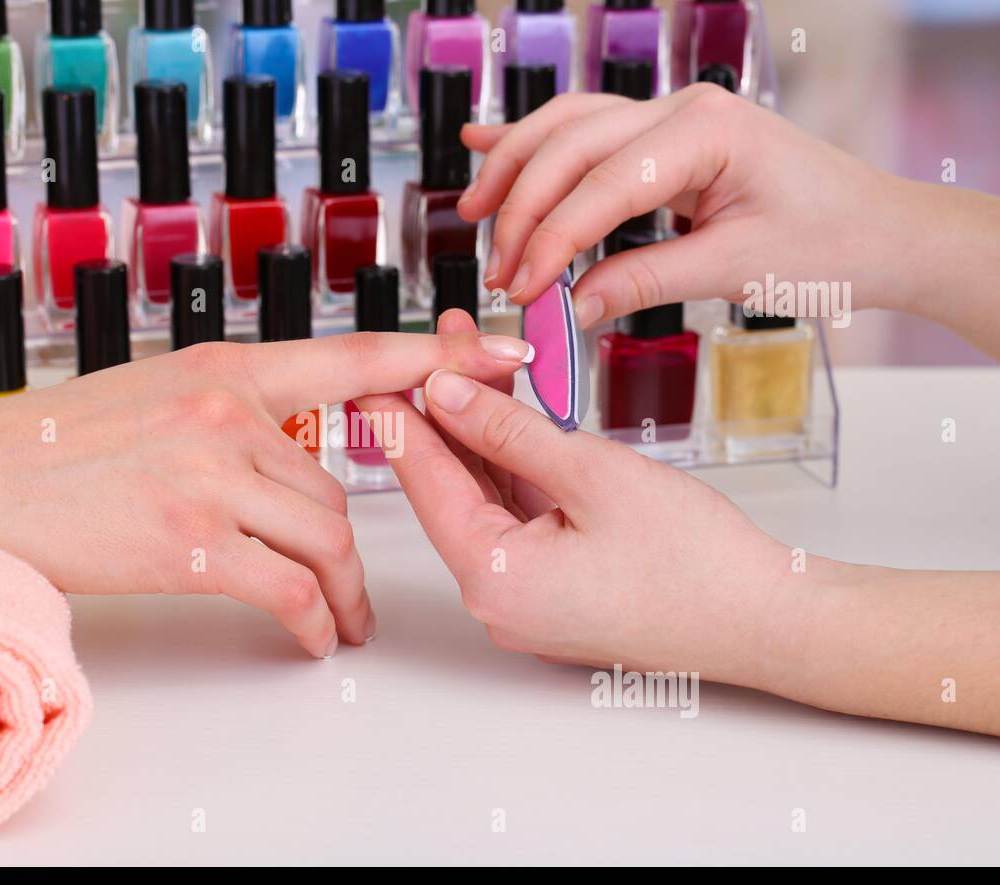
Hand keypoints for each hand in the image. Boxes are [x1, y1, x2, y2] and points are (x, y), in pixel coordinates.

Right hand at [0, 332, 533, 658]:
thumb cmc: (61, 441)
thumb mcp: (158, 391)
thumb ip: (237, 407)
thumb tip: (296, 442)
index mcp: (229, 367)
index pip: (359, 357)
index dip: (443, 361)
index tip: (511, 360)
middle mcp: (229, 414)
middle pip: (341, 487)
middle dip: (357, 550)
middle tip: (364, 590)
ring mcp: (209, 477)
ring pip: (325, 537)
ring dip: (343, 591)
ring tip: (342, 622)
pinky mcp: (190, 544)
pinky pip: (289, 587)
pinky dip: (314, 620)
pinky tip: (315, 637)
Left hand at [354, 312, 791, 684]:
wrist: (772, 624)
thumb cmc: (698, 564)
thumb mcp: (593, 476)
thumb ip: (509, 432)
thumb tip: (445, 393)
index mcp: (495, 579)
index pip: (426, 484)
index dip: (400, 417)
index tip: (372, 372)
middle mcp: (499, 597)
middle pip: (455, 488)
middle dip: (447, 411)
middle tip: (438, 345)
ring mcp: (529, 596)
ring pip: (490, 498)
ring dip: (485, 432)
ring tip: (477, 361)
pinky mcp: (559, 588)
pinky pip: (523, 518)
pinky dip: (518, 467)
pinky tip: (515, 414)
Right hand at [459, 85, 923, 326]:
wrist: (883, 231)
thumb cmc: (828, 245)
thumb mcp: (734, 270)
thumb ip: (643, 282)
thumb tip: (568, 306)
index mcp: (706, 131)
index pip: (599, 187)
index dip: (549, 241)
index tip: (518, 288)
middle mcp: (682, 109)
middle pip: (569, 146)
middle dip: (521, 209)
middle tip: (496, 271)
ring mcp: (673, 115)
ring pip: (568, 127)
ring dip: (515, 167)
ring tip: (471, 212)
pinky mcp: (667, 137)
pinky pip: (588, 130)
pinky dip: (536, 142)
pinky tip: (486, 143)